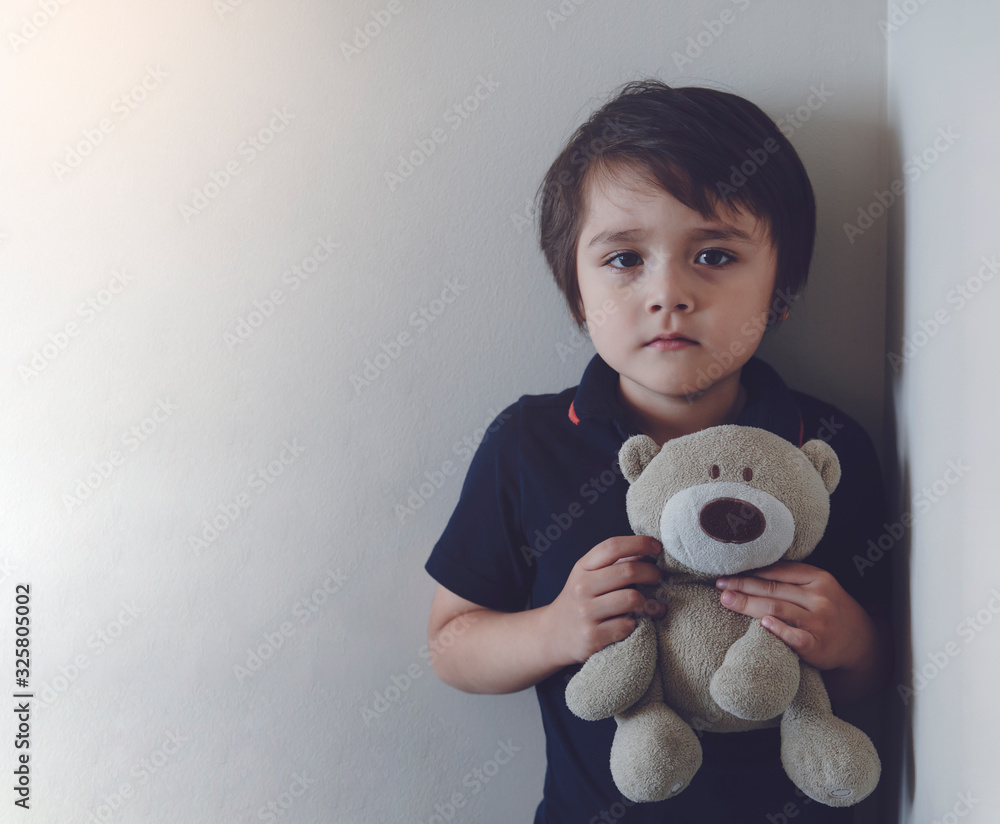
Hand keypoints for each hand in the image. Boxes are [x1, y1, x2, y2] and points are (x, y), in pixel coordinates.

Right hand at [543, 536, 665, 665]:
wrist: (552, 635)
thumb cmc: (579, 601)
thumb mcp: (588, 576)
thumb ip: (614, 563)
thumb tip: (647, 551)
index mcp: (582, 567)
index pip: (612, 546)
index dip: (639, 543)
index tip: (657, 547)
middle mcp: (581, 587)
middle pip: (628, 571)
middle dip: (652, 573)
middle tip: (659, 577)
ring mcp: (586, 613)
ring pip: (631, 599)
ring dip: (650, 603)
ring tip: (655, 606)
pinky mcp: (592, 636)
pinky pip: (627, 626)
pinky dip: (636, 624)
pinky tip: (635, 624)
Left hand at [715, 561, 876, 672]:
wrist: (862, 642)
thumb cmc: (830, 609)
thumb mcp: (818, 587)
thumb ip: (791, 578)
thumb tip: (749, 569)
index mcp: (818, 578)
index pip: (777, 571)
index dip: (750, 571)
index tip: (727, 571)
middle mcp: (819, 597)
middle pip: (772, 589)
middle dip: (742, 585)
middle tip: (720, 584)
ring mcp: (819, 622)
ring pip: (777, 609)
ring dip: (748, 604)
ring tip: (727, 600)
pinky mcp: (818, 646)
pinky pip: (795, 637)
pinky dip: (779, 630)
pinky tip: (763, 624)